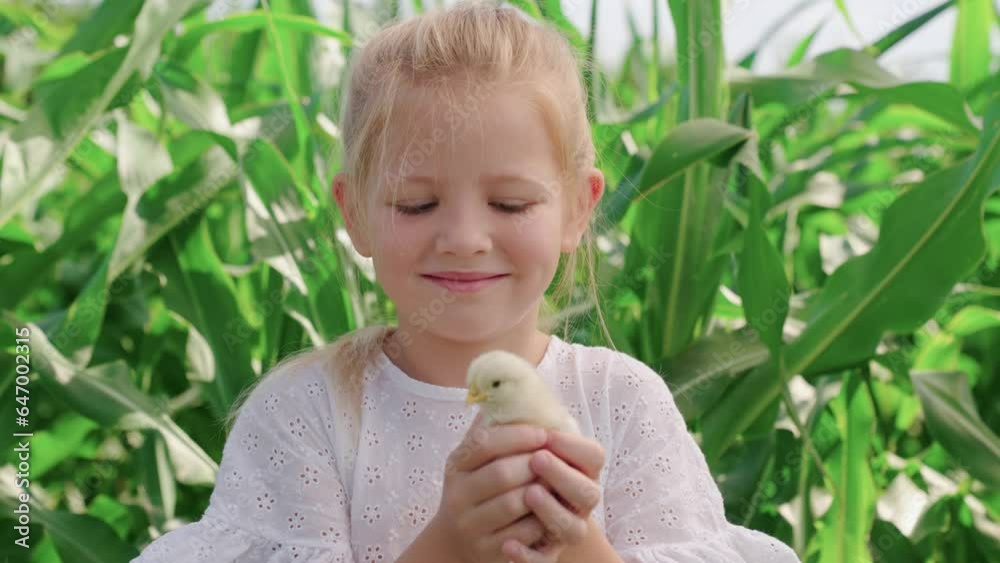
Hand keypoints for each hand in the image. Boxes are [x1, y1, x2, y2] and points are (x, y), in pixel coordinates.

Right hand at [429, 413, 552, 562]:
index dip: (517, 435)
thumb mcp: (475, 458)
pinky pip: (520, 534)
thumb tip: (506, 387)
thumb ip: (491, 426)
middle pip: (500, 473)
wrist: (456, 541)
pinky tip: (547, 512)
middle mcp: (457, 494)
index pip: (485, 442)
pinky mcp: (485, 550)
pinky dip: (539, 521)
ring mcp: (469, 525)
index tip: (543, 433)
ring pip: (512, 504)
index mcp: (457, 465)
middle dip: (533, 464)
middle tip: (554, 459)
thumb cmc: (476, 488)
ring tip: (554, 483)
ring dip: (540, 491)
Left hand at [503, 429, 605, 562]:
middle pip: (588, 492)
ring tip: (528, 494)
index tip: (547, 436)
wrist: (503, 513)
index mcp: (578, 470)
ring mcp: (565, 529)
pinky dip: (528, 556)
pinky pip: (543, 562)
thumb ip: (519, 421)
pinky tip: (508, 545)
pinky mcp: (545, 555)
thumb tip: (502, 392)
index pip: (594, 456)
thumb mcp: (519, 443)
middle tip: (536, 459)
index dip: (574, 446)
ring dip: (552, 510)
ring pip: (573, 528)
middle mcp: (578, 502)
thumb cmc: (516, 468)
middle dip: (563, 474)